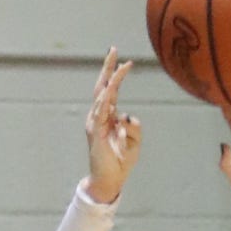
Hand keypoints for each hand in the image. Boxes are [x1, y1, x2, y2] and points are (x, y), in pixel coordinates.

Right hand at [86, 48, 141, 203]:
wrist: (110, 180)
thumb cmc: (121, 162)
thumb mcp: (134, 143)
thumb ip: (135, 129)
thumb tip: (128, 116)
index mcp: (108, 117)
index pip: (111, 91)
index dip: (117, 76)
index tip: (127, 61)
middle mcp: (99, 117)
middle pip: (102, 87)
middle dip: (108, 68)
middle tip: (113, 49)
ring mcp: (95, 124)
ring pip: (102, 97)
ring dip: (111, 81)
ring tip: (120, 67)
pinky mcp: (95, 134)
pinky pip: (99, 114)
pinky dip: (105, 102)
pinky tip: (111, 91)